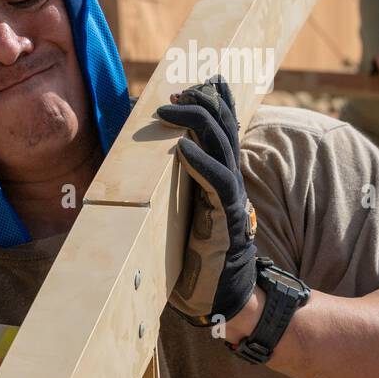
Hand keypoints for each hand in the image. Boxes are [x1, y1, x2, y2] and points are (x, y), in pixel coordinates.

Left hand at [155, 74, 258, 326]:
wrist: (223, 296)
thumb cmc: (199, 257)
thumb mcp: (185, 211)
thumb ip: (177, 187)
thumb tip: (147, 168)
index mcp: (222, 175)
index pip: (226, 127)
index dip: (216, 100)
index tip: (196, 81)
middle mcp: (231, 179)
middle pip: (225, 126)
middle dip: (202, 102)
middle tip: (176, 94)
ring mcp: (231, 195)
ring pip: (222, 144)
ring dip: (196, 122)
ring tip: (173, 109)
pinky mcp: (226, 216)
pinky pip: (216, 180)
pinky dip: (199, 161)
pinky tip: (181, 149)